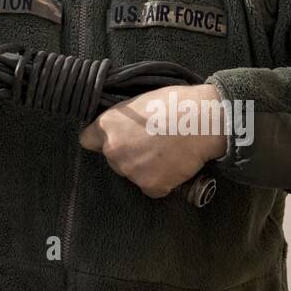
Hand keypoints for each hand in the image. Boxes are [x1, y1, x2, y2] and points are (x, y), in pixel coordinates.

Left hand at [78, 84, 227, 197]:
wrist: (202, 121)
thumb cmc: (174, 103)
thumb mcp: (138, 102)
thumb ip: (122, 120)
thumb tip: (120, 128)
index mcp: (107, 125)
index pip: (88, 140)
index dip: (100, 140)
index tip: (114, 139)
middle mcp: (113, 150)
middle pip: (114, 159)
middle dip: (128, 154)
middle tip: (151, 143)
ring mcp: (131, 170)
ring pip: (133, 174)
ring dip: (146, 168)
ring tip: (167, 152)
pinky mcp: (150, 185)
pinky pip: (152, 188)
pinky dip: (162, 181)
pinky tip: (174, 166)